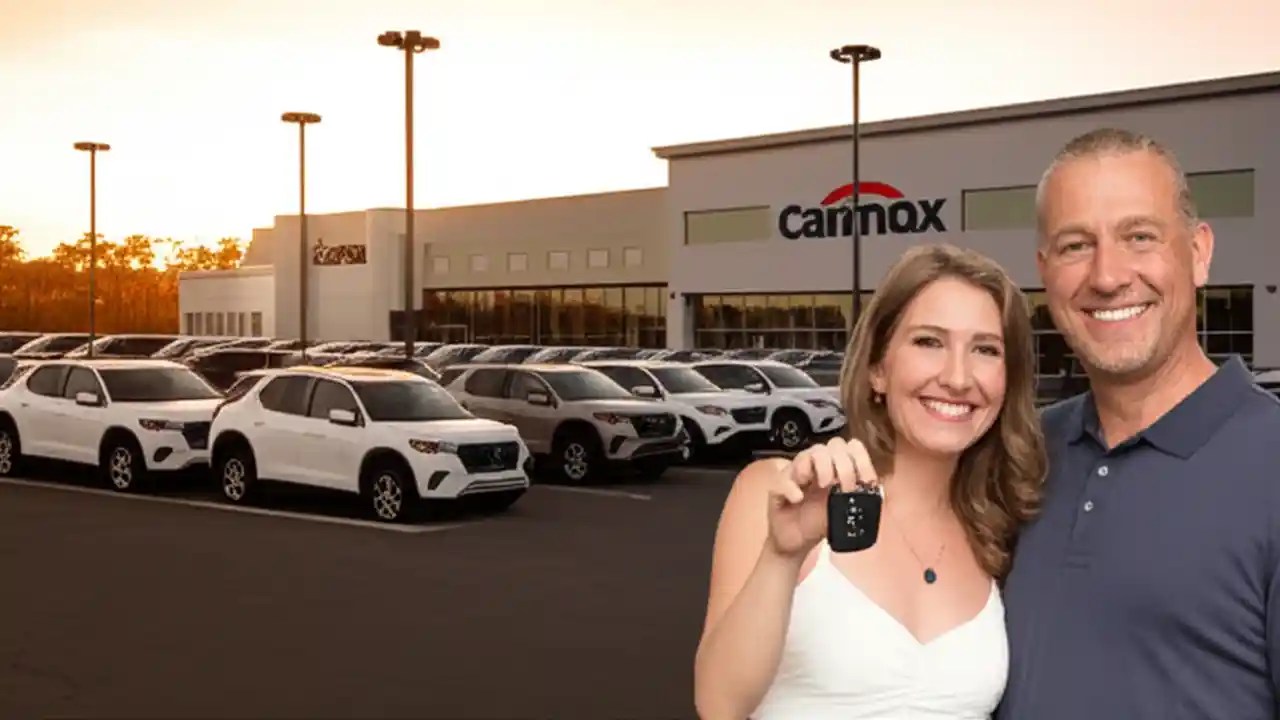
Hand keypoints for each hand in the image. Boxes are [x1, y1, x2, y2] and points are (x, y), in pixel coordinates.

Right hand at [765, 436, 878, 558]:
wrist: (796, 543)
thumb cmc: (819, 522)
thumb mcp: (845, 509)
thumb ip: (858, 496)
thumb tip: (874, 487)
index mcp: (834, 469)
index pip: (849, 446)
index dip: (860, 458)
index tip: (865, 480)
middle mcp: (815, 467)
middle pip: (831, 445)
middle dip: (843, 464)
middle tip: (844, 486)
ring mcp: (795, 475)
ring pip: (808, 453)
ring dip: (821, 467)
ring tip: (823, 486)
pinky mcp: (777, 489)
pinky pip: (782, 479)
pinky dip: (791, 487)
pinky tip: (798, 499)